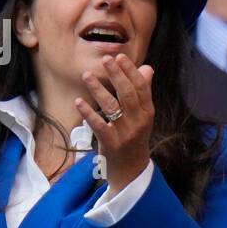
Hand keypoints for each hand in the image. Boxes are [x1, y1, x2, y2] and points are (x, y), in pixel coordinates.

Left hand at [75, 54, 154, 196]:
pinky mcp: (111, 144)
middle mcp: (138, 122)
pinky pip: (98, 125)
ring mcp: (125, 133)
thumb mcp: (143, 116)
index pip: (141, 87)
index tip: (119, 56)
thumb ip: (144, 92)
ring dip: (98, 89)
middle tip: (105, 59)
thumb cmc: (135, 139)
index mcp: (147, 113)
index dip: (130, 71)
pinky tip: (79, 101)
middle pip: (128, 94)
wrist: (132, 171)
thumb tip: (147, 68)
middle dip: (116, 75)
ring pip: (112, 107)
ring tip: (87, 75)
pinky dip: (88, 112)